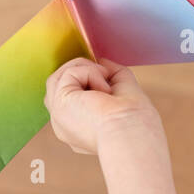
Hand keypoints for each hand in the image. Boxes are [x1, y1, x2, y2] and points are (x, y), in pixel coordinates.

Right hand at [43, 57, 159, 155]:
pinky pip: (69, 74)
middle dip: (83, 72)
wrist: (132, 133)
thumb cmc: (135, 121)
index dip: (86, 82)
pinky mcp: (59, 104)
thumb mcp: (124, 91)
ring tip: (105, 80)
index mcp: (80, 129)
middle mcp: (65, 126)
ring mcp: (58, 116)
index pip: (71, 98)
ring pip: (59, 77)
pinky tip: (104, 89)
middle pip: (59, 86)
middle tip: (106, 76)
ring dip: (86, 70)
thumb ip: (112, 74)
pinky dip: (90, 73)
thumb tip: (101, 60)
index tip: (106, 80)